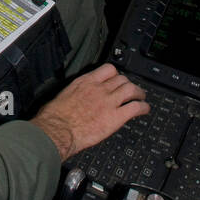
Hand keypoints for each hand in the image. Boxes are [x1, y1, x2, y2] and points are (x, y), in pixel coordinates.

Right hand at [30, 63, 148, 161]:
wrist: (57, 130)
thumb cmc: (53, 117)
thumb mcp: (61, 97)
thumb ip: (73, 95)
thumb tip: (71, 100)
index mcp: (85, 82)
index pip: (107, 70)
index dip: (116, 74)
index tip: (117, 79)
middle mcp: (99, 89)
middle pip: (122, 79)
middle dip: (128, 83)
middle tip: (131, 90)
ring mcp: (108, 102)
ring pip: (131, 89)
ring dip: (139, 93)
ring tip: (141, 97)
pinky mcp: (115, 117)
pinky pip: (135, 108)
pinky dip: (143, 107)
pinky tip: (145, 110)